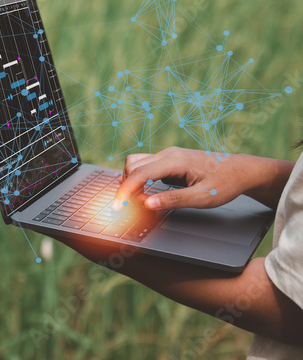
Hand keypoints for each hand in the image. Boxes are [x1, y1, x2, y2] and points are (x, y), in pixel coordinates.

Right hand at [112, 147, 257, 211]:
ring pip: (136, 162)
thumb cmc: (226, 183)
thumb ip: (174, 200)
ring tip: (136, 198)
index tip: (117, 205)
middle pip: (133, 165)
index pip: (140, 173)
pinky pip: (145, 164)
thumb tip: (147, 203)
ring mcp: (169, 154)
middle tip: (129, 206)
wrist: (241, 170)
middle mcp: (169, 154)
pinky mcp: (170, 159)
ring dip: (131, 179)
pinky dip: (139, 176)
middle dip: (126, 185)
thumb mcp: (203, 198)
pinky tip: (144, 190)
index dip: (125, 190)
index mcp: (176, 161)